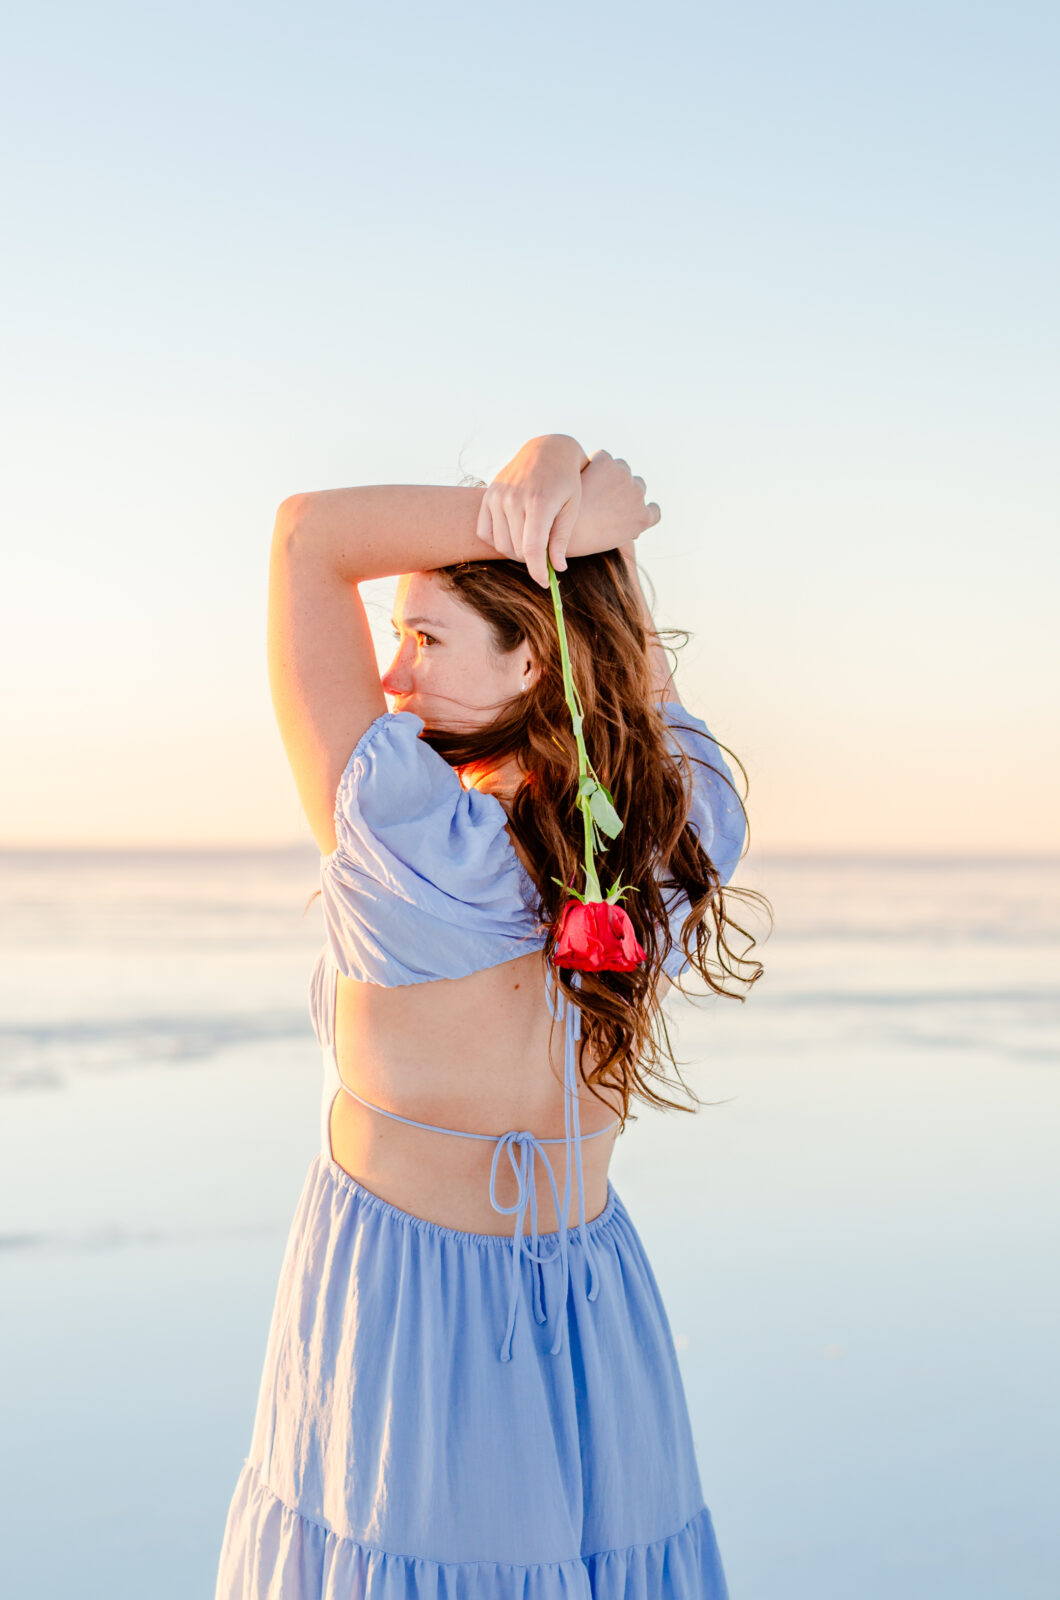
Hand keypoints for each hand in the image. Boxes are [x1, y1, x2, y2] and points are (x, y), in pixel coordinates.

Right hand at [476, 438, 660, 586]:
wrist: (547, 450)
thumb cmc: (566, 481)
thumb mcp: (571, 508)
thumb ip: (561, 539)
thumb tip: (557, 569)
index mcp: (539, 501)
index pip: (533, 549)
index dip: (538, 572)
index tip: (545, 583)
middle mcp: (514, 498)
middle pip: (518, 549)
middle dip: (532, 561)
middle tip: (545, 560)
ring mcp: (497, 496)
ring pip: (501, 544)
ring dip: (516, 553)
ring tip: (532, 547)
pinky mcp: (488, 496)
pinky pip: (485, 533)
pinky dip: (498, 541)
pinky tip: (514, 536)